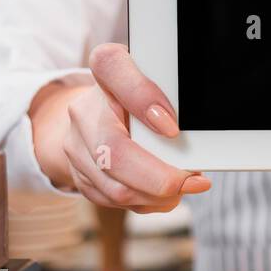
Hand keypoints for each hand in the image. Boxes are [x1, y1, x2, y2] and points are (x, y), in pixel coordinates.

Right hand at [29, 43, 210, 212]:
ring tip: (185, 187)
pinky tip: (166, 194)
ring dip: (158, 195)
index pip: (113, 68)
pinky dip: (148, 202)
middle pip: (112, 153)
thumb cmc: (138, 97)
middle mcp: (83, 109)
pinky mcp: (80, 177)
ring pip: (115, 187)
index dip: (142, 98)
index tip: (172, 127)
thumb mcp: (157, 82)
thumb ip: (171, 95)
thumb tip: (192, 137)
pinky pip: (115, 201)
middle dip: (160, 177)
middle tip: (194, 181)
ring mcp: (76, 146)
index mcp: (106, 70)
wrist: (95, 117)